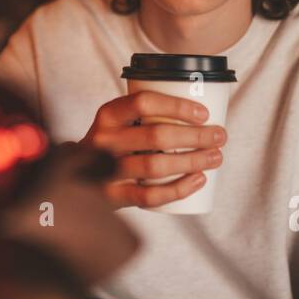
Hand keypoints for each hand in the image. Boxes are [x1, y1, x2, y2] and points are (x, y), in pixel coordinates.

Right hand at [80, 90, 225, 209]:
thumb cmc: (114, 143)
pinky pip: (149, 196)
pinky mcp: (112, 196)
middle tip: (219, 136)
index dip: (177, 107)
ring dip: (192, 161)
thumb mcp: (120, 122)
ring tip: (215, 157)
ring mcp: (106, 170)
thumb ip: (147, 114)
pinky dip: (178, 189)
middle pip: (155, 135)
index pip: (143, 102)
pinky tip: (199, 180)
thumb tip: (204, 111)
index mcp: (108, 115)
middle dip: (195, 136)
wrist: (78, 175)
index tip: (204, 114)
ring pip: (154, 166)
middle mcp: (103, 140)